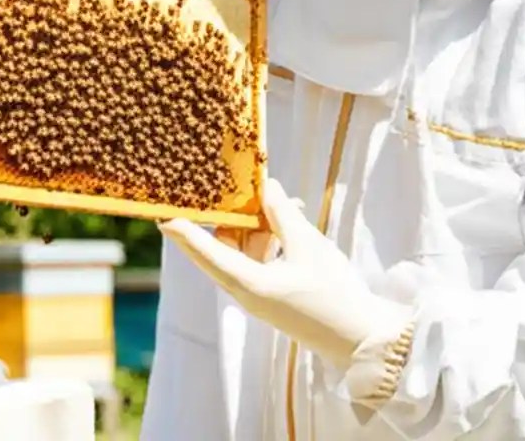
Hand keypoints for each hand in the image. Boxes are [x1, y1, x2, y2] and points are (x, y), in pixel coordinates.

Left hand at [160, 179, 415, 401]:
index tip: (163, 217)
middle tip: (247, 187)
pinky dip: (272, 240)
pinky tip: (291, 220)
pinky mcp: (273, 294)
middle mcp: (246, 290)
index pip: (207, 253)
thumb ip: (283, 215)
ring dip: (260, 226)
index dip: (185, 233)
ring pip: (246, 249)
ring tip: (284, 203)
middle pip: (226, 245)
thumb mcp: (309, 246)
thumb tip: (266, 189)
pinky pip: (261, 259)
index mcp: (249, 283)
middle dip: (237, 216)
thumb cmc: (334, 294)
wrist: (361, 337)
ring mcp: (259, 294)